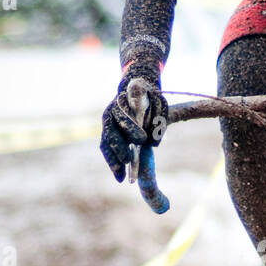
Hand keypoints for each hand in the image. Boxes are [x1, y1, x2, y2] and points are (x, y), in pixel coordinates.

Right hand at [100, 68, 169, 182]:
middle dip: (120, 148)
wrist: (136, 87)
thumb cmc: (150, 96)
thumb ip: (158, 118)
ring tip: (121, 177)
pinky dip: (113, 163)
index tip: (142, 140)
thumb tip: (152, 143)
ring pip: (107, 144)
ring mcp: (108, 124)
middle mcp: (110, 113)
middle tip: (129, 160)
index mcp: (122, 101)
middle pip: (112, 132)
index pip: (124, 115)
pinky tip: (120, 176)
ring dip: (113, 161)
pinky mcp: (108, 134)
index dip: (131, 128)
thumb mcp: (158, 101)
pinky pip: (107, 149)